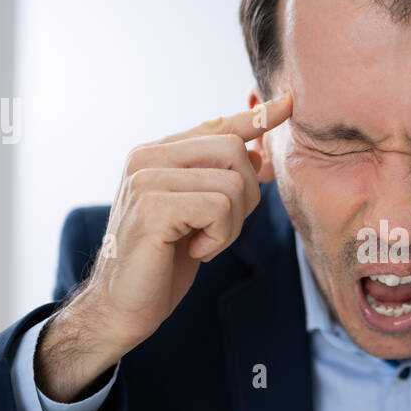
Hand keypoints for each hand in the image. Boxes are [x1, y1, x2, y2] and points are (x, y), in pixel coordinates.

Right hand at [36, 91, 292, 400]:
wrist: (122, 307)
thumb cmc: (162, 263)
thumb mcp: (198, 214)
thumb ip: (220, 179)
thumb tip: (259, 150)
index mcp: (156, 154)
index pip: (216, 126)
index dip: (256, 117)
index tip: (289, 103)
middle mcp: (146, 157)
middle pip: (234, 150)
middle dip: (247, 196)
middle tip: (219, 230)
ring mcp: (146, 179)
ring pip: (232, 182)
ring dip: (231, 225)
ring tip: (201, 243)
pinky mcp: (152, 207)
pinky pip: (220, 207)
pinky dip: (219, 237)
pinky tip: (194, 252)